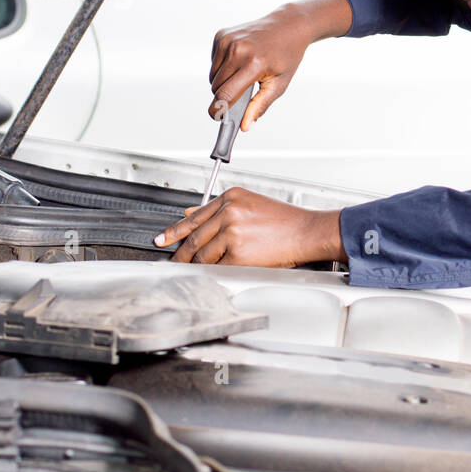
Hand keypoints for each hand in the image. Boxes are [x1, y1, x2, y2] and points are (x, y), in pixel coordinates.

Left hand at [153, 187, 346, 266]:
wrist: (307, 231)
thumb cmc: (285, 220)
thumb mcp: (250, 204)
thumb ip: (219, 209)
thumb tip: (190, 214)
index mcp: (231, 198)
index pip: (195, 217)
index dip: (175, 230)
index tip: (163, 238)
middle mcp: (229, 213)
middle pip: (194, 238)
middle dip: (180, 253)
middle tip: (173, 261)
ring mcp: (232, 233)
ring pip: (203, 255)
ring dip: (196, 265)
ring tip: (193, 270)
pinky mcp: (238, 253)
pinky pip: (218, 267)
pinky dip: (213, 272)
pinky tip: (213, 273)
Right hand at [208, 0, 352, 129]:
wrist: (287, 26)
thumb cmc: (286, 57)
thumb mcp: (279, 84)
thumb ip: (260, 106)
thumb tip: (244, 126)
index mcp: (254, 64)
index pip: (226, 94)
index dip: (218, 109)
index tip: (216, 117)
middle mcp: (238, 50)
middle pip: (216, 86)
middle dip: (225, 95)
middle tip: (243, 92)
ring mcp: (228, 40)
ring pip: (213, 75)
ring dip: (223, 81)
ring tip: (245, 73)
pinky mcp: (221, 35)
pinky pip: (214, 62)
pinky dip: (223, 66)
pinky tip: (240, 60)